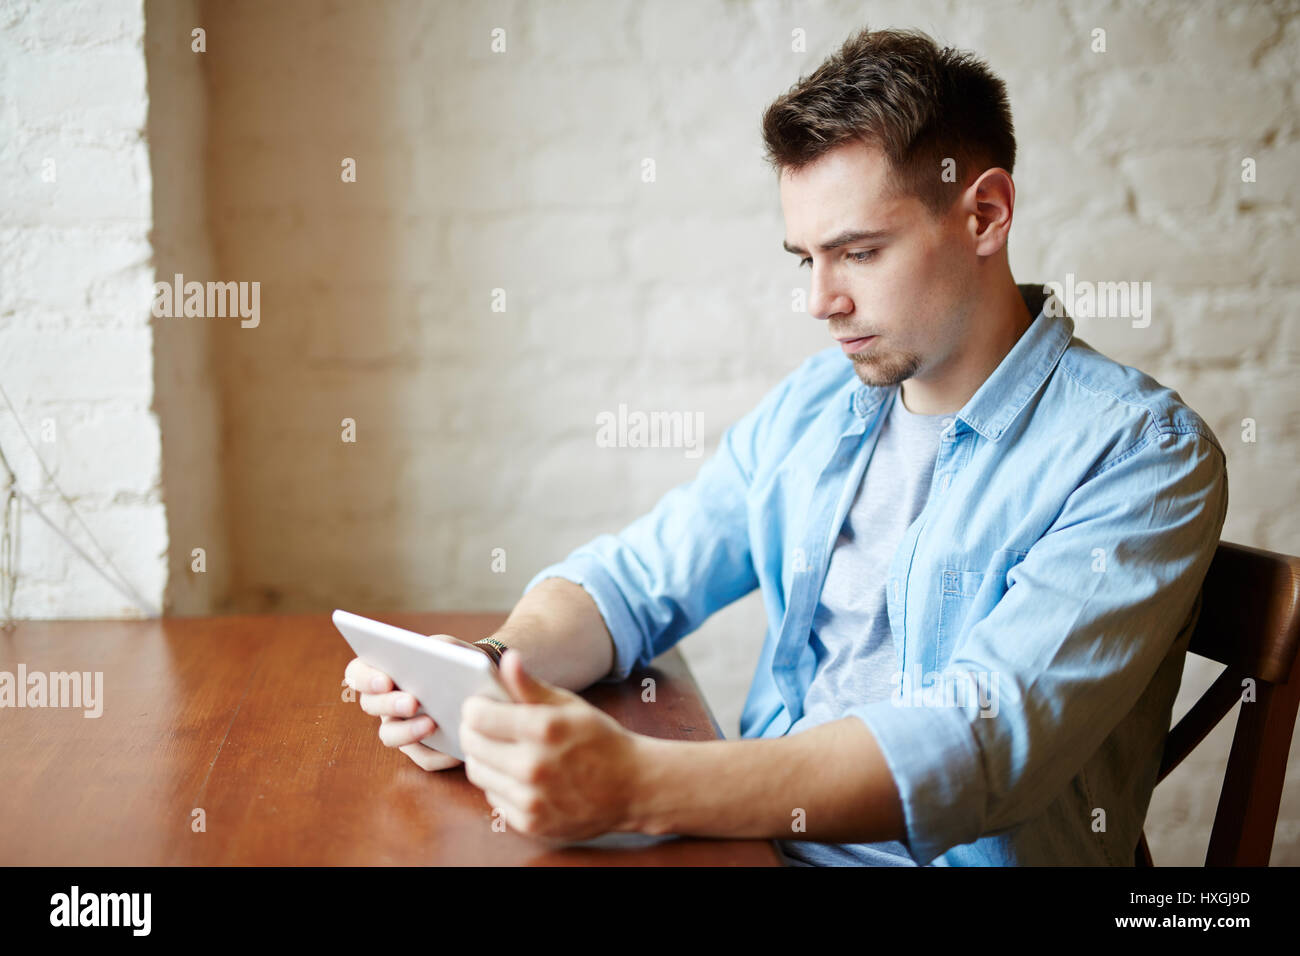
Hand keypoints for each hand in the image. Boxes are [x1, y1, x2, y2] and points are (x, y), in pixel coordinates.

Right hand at [344, 650, 463, 771]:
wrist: (477, 684)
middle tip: (412, 703)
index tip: (386, 681)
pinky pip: (423, 758)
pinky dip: (438, 755)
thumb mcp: (449, 647)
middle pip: (370, 705)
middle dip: (389, 704)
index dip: (365, 678)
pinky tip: (453, 749)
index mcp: (381, 670)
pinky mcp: (422, 749)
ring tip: (432, 724)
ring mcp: (399, 727)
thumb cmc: (456, 660)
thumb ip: (438, 646)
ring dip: (407, 732)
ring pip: (389, 736)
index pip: (356, 673)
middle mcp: (383, 702)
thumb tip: (434, 656)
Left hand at [459, 649, 645, 841]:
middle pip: (471, 744)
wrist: (634, 787)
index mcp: (543, 728)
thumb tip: (507, 659)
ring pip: (477, 772)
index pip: (477, 715)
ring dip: (484, 758)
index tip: (481, 706)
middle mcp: (534, 766)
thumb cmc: (600, 739)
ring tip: (503, 750)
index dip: (475, 707)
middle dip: (475, 731)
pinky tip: (518, 775)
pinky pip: (492, 797)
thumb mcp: (569, 704)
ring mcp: (531, 799)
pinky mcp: (530, 823)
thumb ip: (531, 685)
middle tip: (487, 726)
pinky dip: (500, 784)